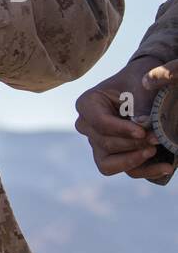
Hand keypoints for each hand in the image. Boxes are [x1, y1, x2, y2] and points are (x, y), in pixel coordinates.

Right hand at [73, 57, 171, 180]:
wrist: (144, 87)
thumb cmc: (140, 81)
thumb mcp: (141, 84)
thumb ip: (140, 103)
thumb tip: (141, 125)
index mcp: (87, 104)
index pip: (100, 123)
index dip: (121, 130)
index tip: (142, 132)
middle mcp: (87, 126)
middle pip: (105, 143)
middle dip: (133, 144)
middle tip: (158, 139)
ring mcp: (97, 143)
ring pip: (109, 163)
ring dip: (134, 160)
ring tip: (155, 152)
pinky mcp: (111, 155)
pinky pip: (122, 170)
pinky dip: (144, 170)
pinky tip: (165, 166)